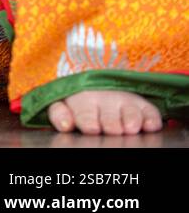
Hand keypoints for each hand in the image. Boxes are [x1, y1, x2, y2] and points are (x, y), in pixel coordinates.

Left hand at [46, 90, 163, 134]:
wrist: (97, 83)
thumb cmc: (78, 102)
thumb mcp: (63, 104)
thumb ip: (59, 114)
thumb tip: (64, 125)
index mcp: (82, 101)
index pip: (84, 112)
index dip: (87, 119)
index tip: (90, 128)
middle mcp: (106, 101)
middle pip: (109, 115)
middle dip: (110, 122)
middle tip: (112, 129)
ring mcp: (125, 102)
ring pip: (130, 113)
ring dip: (131, 119)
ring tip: (130, 128)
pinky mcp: (143, 105)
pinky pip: (150, 112)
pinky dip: (151, 119)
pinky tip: (150, 126)